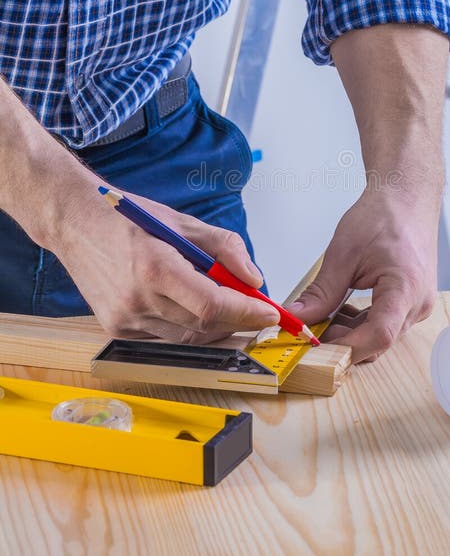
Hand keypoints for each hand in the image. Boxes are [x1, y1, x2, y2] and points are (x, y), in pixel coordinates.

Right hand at [56, 188, 279, 343]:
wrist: (74, 223)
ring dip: (214, 325)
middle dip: (238, 320)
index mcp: (156, 268)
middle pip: (204, 325)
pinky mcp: (116, 328)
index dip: (247, 313)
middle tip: (256, 309)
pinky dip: (186, 326)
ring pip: (187, 337)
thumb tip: (254, 279)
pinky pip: (165, 337)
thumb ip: (225, 248)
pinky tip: (188, 306)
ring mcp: (125, 318)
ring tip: (226, 305)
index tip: (270, 313)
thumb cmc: (127, 218)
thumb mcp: (182, 222)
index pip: (213, 305)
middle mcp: (138, 299)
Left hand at [290, 185, 438, 362]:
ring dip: (352, 332)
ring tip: (326, 312)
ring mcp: (418, 304)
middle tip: (312, 329)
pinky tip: (344, 308)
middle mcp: (418, 303)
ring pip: (381, 336)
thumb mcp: (344, 253)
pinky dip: (362, 322)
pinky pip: (387, 323)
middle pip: (379, 341)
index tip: (317, 346)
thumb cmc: (384, 215)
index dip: (346, 347)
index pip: (379, 336)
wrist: (407, 197)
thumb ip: (321, 292)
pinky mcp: (413, 302)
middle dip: (344, 341)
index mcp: (405, 288)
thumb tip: (297, 317)